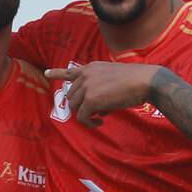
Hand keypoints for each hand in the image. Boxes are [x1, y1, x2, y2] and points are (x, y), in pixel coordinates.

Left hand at [45, 62, 160, 127]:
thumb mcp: (112, 80)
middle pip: (71, 96)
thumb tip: (95, 111)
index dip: (57, 73)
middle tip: (96, 113)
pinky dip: (90, 123)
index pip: (70, 71)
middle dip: (81, 106)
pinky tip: (100, 122)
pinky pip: (82, 117)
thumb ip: (98, 90)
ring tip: (99, 118)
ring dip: (85, 115)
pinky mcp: (90, 100)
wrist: (144, 81)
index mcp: (90, 68)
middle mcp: (85, 75)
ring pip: (74, 107)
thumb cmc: (134, 82)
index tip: (47, 73)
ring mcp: (86, 87)